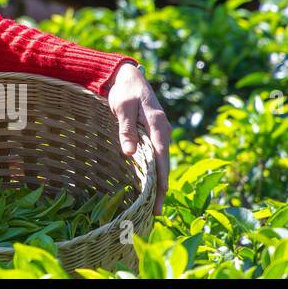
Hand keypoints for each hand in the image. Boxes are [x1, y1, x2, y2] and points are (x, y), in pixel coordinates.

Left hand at [107, 61, 170, 214]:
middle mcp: (163, 132)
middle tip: (157, 212)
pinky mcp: (154, 135)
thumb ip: (126, 130)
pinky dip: (156, 173)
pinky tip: (151, 187)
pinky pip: (157, 157)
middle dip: (162, 189)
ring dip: (160, 183)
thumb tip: (130, 153)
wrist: (128, 77)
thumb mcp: (122, 108)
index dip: (162, 178)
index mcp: (158, 125)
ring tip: (155, 206)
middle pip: (165, 164)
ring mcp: (161, 134)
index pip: (162, 157)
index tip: (161, 197)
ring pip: (162, 163)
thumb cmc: (124, 91)